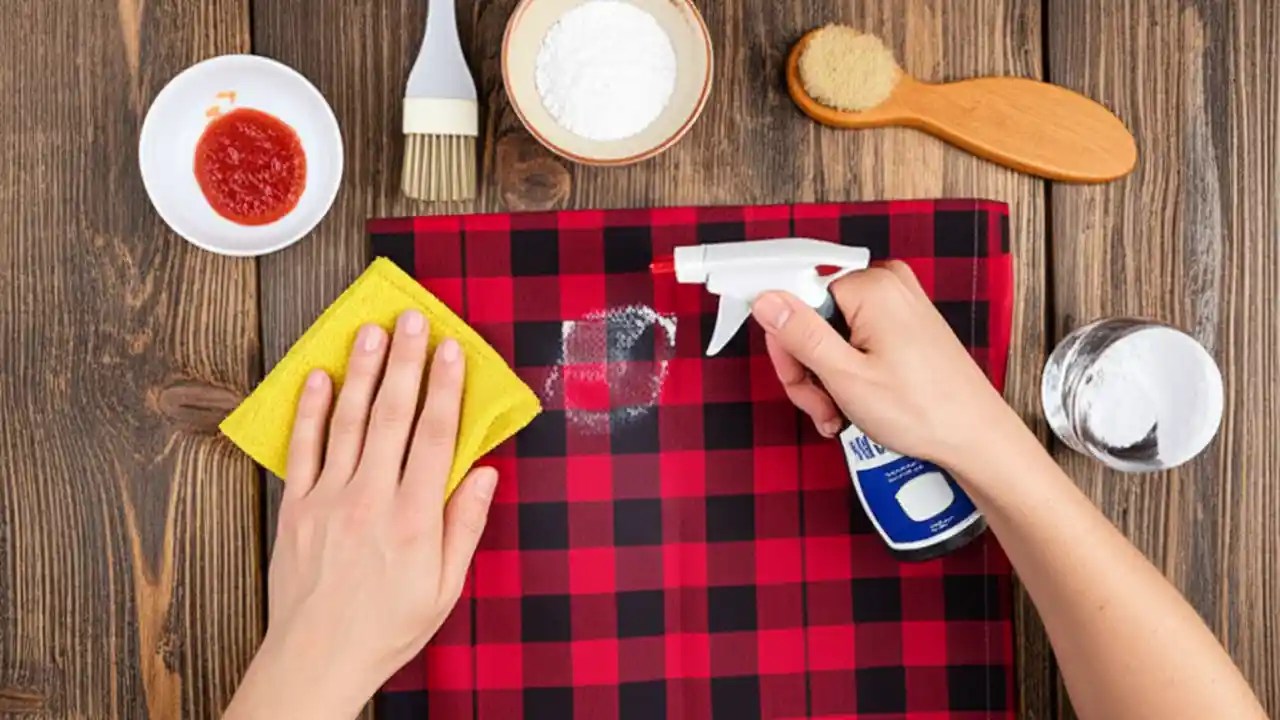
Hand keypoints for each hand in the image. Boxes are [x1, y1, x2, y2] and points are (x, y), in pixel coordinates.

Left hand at [226, 309, 496, 718]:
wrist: (317, 658)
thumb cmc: (387, 627)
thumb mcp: (445, 587)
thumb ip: (464, 526)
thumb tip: (483, 474)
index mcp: (414, 519)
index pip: (434, 436)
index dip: (446, 387)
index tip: (452, 349)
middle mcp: (371, 499)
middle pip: (391, 416)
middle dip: (405, 361)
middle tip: (410, 319)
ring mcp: (329, 499)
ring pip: (347, 421)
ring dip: (361, 371)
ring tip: (369, 331)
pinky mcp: (297, 507)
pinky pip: (303, 448)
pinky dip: (310, 409)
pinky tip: (318, 376)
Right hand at [750, 261, 1015, 469]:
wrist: (975, 437)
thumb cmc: (924, 411)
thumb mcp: (845, 377)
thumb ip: (801, 334)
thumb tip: (766, 300)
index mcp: (871, 287)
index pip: (797, 298)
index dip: (787, 343)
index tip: (795, 377)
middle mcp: (887, 285)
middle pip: (814, 317)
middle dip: (808, 368)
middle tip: (821, 405)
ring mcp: (899, 304)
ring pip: (832, 334)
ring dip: (826, 378)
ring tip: (838, 412)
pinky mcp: (905, 324)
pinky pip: (856, 339)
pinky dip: (847, 373)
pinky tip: (852, 404)